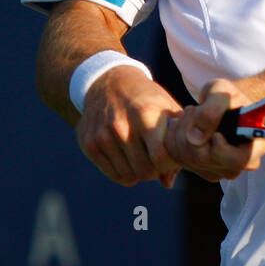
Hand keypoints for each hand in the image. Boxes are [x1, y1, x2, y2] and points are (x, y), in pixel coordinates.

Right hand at [76, 66, 183, 188]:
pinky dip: (125, 173)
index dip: (170, 164)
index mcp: (146, 114)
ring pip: (129, 176)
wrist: (109, 82)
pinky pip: (113, 175)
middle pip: (144, 170)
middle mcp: (121, 125)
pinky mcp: (89, 144)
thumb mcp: (167, 110)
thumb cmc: (147, 99)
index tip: (171, 158)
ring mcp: (102, 135)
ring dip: (140, 173)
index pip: (161, 157)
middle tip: (158, 162)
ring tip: (145, 158)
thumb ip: (175, 144)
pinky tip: (130, 159)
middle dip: (156, 171)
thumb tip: (168, 183)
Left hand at [164, 79, 264, 181]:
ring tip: (189, 113)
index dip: (220, 148)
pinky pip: (180, 160)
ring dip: (180, 133)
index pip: (237, 160)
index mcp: (258, 145)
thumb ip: (212, 110)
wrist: (225, 104)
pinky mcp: (204, 171)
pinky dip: (174, 140)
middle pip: (206, 159)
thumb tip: (195, 140)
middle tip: (193, 109)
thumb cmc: (229, 96)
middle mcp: (241, 164)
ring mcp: (222, 170)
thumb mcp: (222, 92)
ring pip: (190, 160)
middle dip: (191, 131)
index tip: (215, 130)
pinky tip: (181, 125)